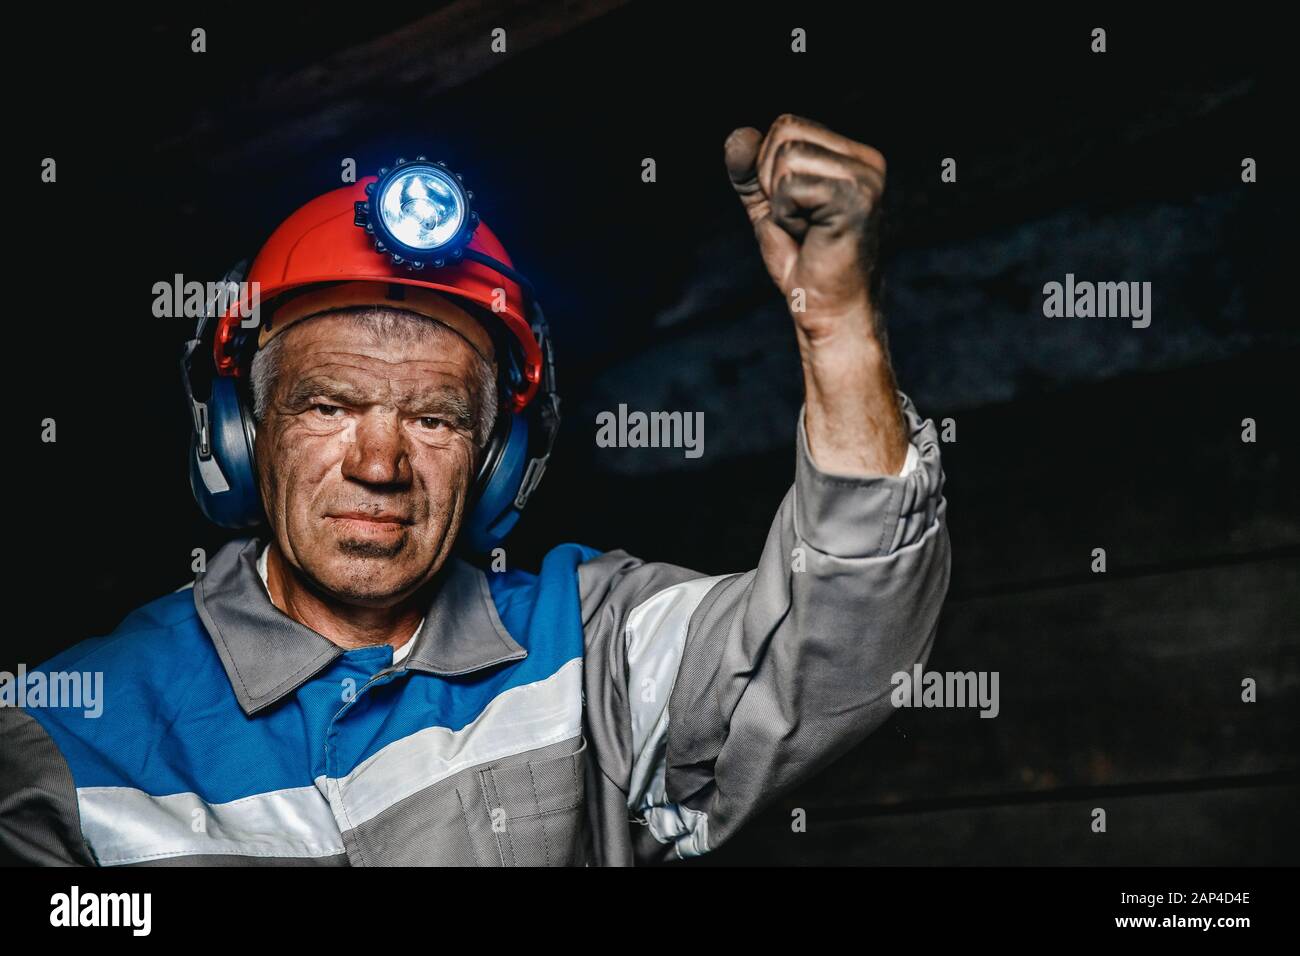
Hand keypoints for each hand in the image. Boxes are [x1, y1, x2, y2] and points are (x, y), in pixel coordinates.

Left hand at [725, 114, 886, 345]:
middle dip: (772, 183)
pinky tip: (811, 237)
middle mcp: (867, 160)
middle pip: (784, 131)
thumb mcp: (768, 208)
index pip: (786, 125)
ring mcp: (866, 176)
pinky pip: (790, 185)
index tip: (796, 212)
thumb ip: (750, 171)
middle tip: (800, 224)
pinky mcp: (856, 196)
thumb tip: (737, 136)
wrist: (827, 311)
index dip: (769, 171)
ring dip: (781, 203)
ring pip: (786, 155)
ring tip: (807, 231)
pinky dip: (787, 216)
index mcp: (853, 156)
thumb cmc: (804, 264)